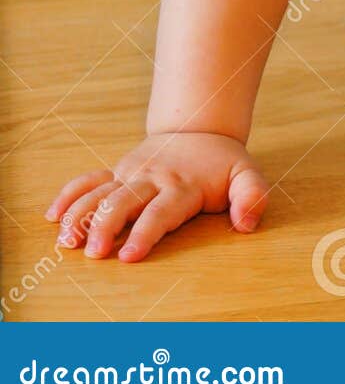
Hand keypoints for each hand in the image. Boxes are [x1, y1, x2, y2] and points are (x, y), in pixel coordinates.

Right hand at [46, 132, 269, 262]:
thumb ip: (252, 196)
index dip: (145, 234)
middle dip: (106, 228)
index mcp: (182, 186)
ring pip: (99, 193)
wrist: (199, 127)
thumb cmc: (223, 162)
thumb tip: (249, 223)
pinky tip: (52, 217)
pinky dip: (68, 196)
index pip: (160, 212)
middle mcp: (151, 179)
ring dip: (80, 216)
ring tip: (67, 241)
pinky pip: (87, 180)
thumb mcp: (247, 174)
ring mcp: (129, 173)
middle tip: (95, 254)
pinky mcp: (116, 170)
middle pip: (123, 203)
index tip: (128, 256)